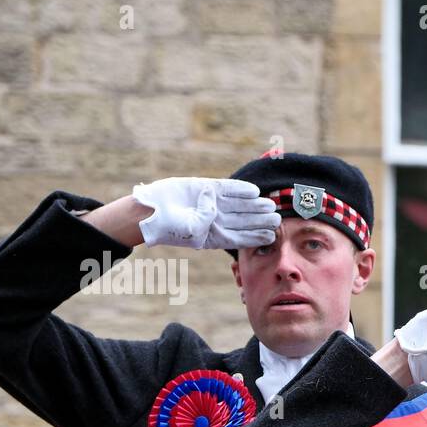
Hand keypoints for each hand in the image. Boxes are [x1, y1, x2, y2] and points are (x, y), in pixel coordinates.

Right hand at [132, 177, 279, 249]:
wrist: (149, 211)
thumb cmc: (169, 227)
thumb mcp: (190, 230)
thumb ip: (205, 221)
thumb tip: (215, 208)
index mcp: (215, 236)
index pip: (240, 237)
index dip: (256, 236)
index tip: (272, 236)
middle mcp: (217, 220)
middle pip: (243, 220)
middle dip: (260, 219)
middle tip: (276, 218)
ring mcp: (212, 203)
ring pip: (239, 204)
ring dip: (254, 205)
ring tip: (270, 205)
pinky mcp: (205, 188)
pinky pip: (226, 188)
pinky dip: (239, 189)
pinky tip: (254, 191)